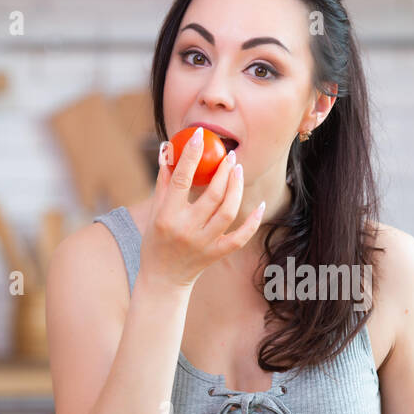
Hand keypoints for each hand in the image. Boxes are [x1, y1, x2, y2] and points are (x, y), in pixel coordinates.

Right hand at [141, 128, 264, 288]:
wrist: (163, 278)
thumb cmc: (156, 240)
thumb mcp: (154, 211)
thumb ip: (164, 181)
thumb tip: (169, 150)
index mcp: (167, 216)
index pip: (181, 180)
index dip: (191, 156)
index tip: (199, 135)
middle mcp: (186, 230)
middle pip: (212, 195)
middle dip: (223, 171)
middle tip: (229, 155)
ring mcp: (204, 244)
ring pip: (228, 212)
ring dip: (236, 188)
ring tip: (238, 170)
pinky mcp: (217, 254)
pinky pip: (240, 237)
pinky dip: (252, 221)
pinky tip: (260, 204)